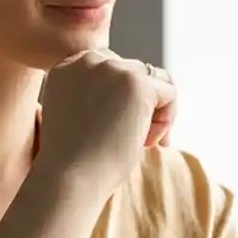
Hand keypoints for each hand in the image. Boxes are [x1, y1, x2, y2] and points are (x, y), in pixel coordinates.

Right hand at [34, 49, 176, 199]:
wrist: (68, 177)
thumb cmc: (75, 160)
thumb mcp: (81, 115)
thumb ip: (100, 94)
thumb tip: (149, 88)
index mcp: (68, 66)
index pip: (112, 68)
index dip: (123, 100)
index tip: (119, 129)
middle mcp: (88, 60)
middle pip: (136, 71)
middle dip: (142, 106)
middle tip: (138, 141)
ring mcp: (113, 69)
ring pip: (155, 80)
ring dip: (155, 112)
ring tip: (143, 142)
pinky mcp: (136, 82)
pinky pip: (169, 92)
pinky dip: (167, 120)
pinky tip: (147, 142)